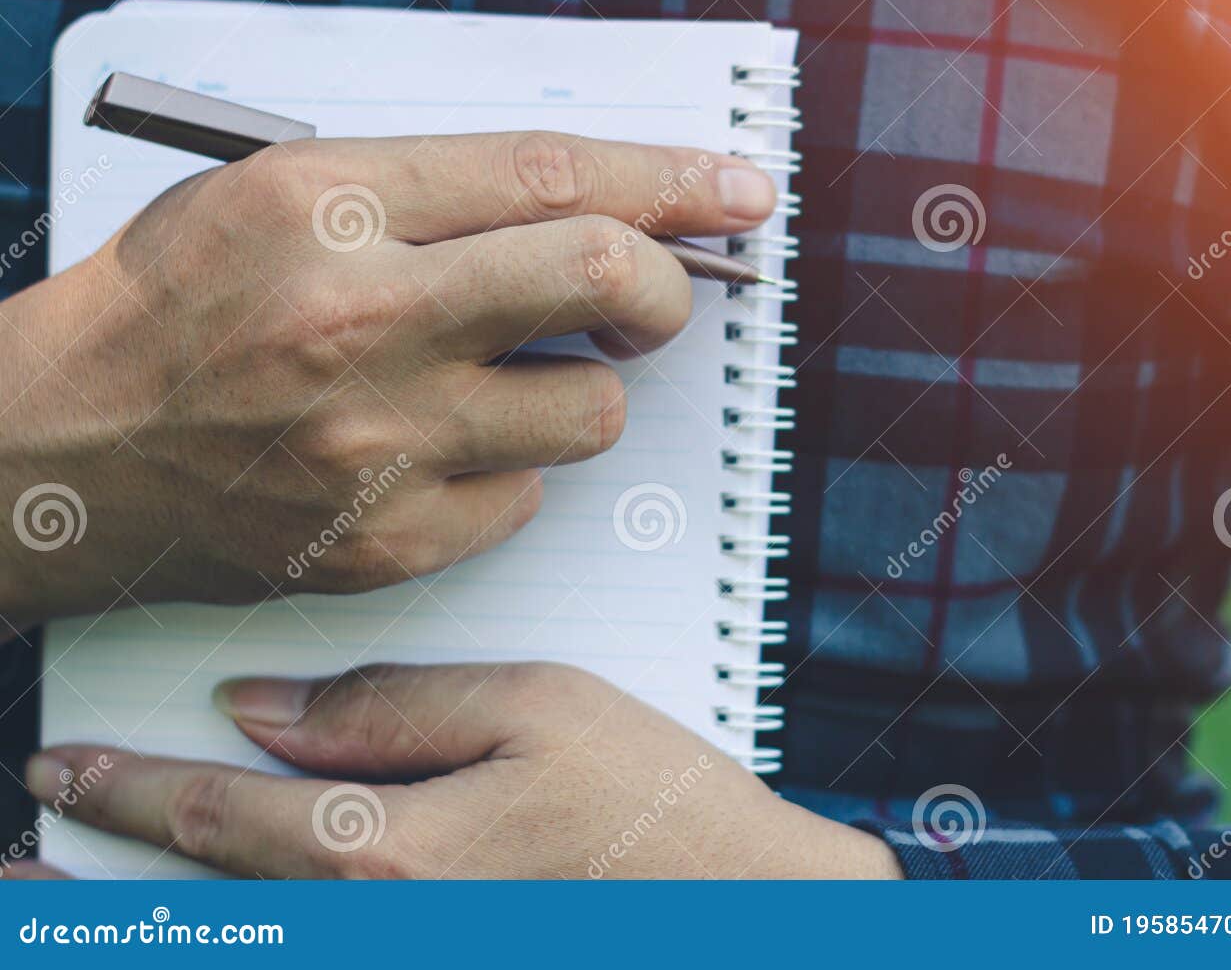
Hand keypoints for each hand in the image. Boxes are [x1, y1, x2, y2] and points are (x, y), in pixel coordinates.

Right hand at [0, 133, 774, 629]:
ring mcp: (380, 442)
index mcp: (331, 205)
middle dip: (665, 284)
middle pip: (604, 276)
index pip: (553, 173)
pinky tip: (435, 453)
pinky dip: (506, 471)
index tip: (736, 186)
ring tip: (504, 382)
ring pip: (592, 408)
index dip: (671, 175)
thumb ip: (437, 191)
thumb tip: (595, 201)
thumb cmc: (168, 311)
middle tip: (655, 295)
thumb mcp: (278, 193)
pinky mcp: (386, 540)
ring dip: (579, 388)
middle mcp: (362, 319)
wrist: (58, 450)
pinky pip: (525, 499)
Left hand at [19, 662, 901, 878]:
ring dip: (148, 928)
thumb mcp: (537, 710)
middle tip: (12, 864)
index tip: (57, 769)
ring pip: (244, 946)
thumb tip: (266, 710)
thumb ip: (394, 703)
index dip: (127, 792)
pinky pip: (309, 949)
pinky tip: (223, 914)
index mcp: (390, 852)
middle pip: (198, 914)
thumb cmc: (652, 808)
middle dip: (86, 897)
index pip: (222, 815)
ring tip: (58, 903)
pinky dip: (243, 930)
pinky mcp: (436, 952)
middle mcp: (372, 929)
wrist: (741, 913)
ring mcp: (402, 953)